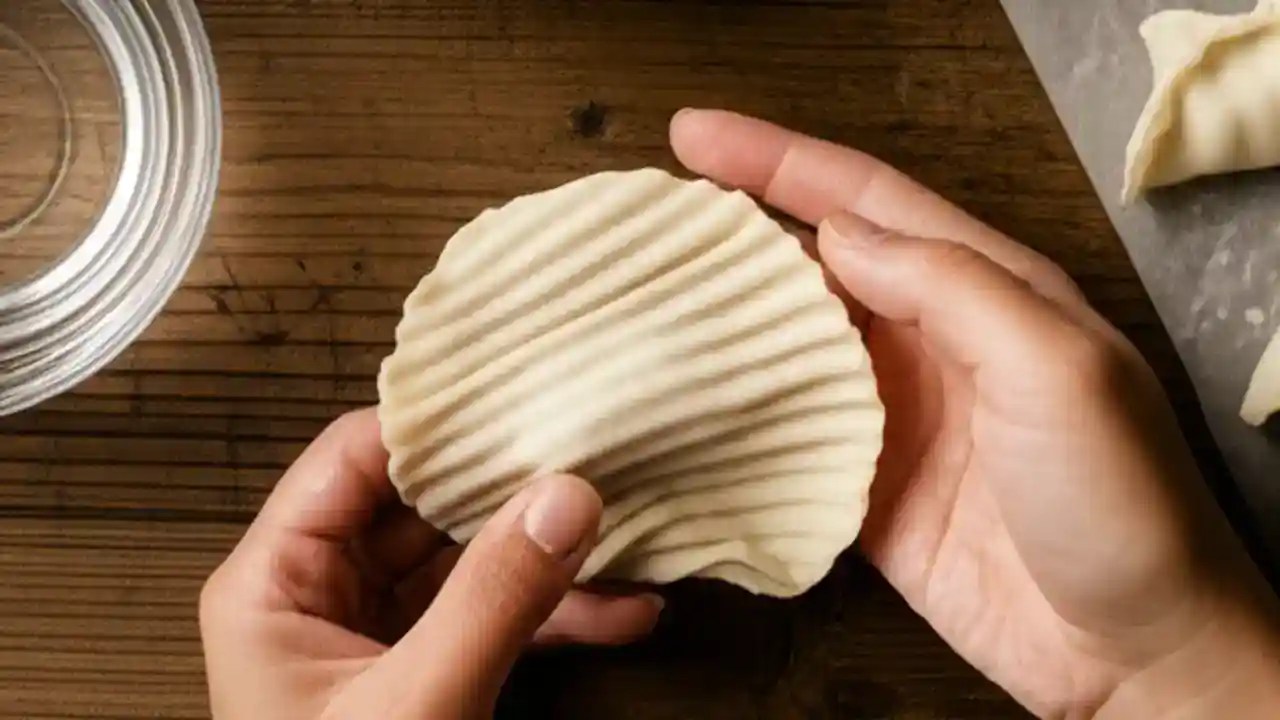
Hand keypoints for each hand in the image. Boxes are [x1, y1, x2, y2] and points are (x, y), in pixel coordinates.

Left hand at [199, 409, 660, 718]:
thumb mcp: (419, 703)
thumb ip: (493, 598)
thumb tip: (565, 498)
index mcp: (275, 581)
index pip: (353, 458)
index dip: (434, 423)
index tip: (517, 396)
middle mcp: (321, 594)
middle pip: (422, 504)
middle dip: (511, 488)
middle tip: (588, 452)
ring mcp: (377, 633)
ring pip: (469, 561)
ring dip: (550, 555)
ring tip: (629, 534)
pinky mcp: (425, 668)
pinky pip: (493, 616)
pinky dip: (557, 614)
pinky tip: (623, 610)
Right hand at [670, 109, 1279, 718]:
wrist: (1131, 651)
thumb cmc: (1117, 498)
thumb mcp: (1055, 366)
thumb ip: (950, 286)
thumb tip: (837, 235)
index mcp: (983, 289)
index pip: (864, 200)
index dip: (778, 161)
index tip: (691, 136)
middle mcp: (931, 341)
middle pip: (812, 267)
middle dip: (731, 233)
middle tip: (644, 220)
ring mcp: (894, 418)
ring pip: (788, 348)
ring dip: (720, 322)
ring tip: (638, 301)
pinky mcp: (866, 491)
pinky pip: (785, 439)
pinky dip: (730, 418)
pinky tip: (677, 405)